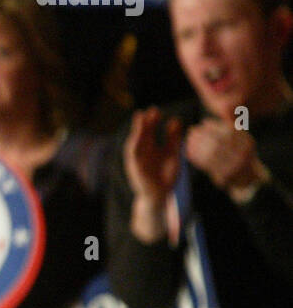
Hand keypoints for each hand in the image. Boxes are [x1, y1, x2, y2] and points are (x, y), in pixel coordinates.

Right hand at [124, 107, 180, 242]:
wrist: (160, 197)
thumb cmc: (165, 176)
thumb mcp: (172, 154)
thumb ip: (172, 138)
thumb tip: (175, 119)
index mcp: (150, 147)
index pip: (149, 131)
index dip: (152, 121)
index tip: (155, 110)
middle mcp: (142, 152)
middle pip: (142, 134)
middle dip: (144, 123)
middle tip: (149, 111)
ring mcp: (137, 160)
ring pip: (135, 142)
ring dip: (137, 131)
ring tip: (140, 120)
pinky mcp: (135, 169)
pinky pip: (132, 155)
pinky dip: (133, 146)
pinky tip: (136, 137)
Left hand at [185, 118, 266, 197]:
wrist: (247, 177)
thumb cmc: (238, 153)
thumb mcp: (239, 140)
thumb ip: (226, 129)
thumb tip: (205, 122)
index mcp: (247, 142)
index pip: (229, 131)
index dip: (214, 126)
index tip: (202, 123)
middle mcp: (243, 154)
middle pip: (219, 142)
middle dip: (203, 134)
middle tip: (191, 130)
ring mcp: (235, 166)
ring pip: (211, 154)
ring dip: (197, 145)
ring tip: (188, 139)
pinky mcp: (225, 176)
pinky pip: (207, 165)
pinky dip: (196, 157)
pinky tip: (188, 152)